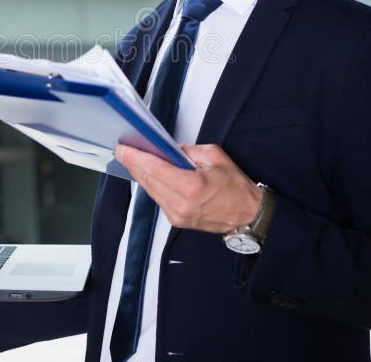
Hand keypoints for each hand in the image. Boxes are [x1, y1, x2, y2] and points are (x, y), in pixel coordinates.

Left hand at [115, 143, 261, 233]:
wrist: (247, 214)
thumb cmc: (235, 187)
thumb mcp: (214, 156)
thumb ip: (189, 151)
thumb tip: (169, 149)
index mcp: (191, 187)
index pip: (154, 169)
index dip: (136, 158)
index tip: (123, 149)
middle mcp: (181, 204)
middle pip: (148, 180)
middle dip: (133, 164)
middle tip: (123, 151)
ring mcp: (178, 215)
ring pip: (150, 191)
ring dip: (140, 175)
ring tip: (132, 160)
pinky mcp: (177, 221)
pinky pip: (158, 199)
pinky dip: (151, 186)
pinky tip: (147, 175)